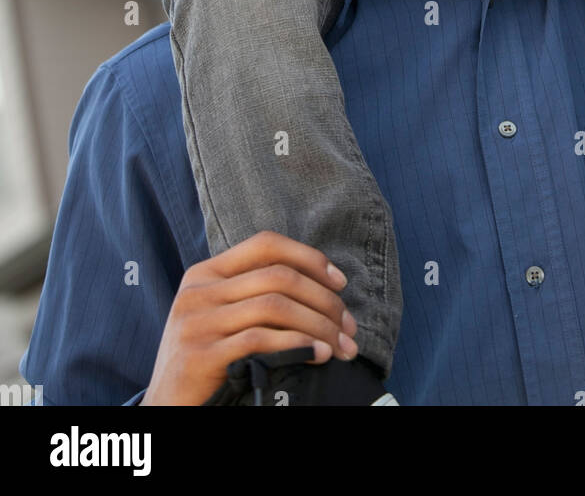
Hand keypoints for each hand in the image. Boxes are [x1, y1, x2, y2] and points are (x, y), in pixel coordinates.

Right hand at [140, 231, 357, 405]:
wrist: (165, 409)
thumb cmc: (204, 363)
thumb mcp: (220, 318)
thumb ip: (253, 295)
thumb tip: (321, 288)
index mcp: (205, 273)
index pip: (266, 244)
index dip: (309, 257)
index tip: (341, 282)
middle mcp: (198, 291)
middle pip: (278, 277)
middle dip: (324, 301)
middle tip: (350, 328)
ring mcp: (196, 322)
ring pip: (275, 307)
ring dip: (319, 326)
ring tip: (341, 347)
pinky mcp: (200, 356)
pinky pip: (260, 341)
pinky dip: (298, 345)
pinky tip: (318, 356)